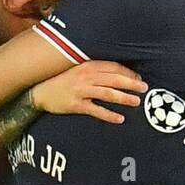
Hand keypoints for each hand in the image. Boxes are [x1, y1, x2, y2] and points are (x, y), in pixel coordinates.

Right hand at [32, 61, 147, 123]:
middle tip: (144, 88)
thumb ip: (95, 70)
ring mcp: (81, 91)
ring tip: (136, 102)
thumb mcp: (78, 70)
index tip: (139, 78)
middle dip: (130, 83)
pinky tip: (120, 119)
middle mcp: (86, 76)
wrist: (40, 92)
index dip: (127, 72)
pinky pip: (95, 110)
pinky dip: (108, 115)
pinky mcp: (76, 105)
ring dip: (123, 97)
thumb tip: (115, 75)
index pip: (112, 67)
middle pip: (113, 79)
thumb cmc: (62, 81)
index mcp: (88, 65)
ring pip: (107, 93)